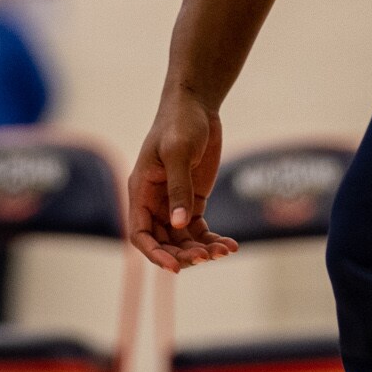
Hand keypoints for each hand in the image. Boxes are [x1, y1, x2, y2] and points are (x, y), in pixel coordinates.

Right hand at [128, 83, 239, 272]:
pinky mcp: (194, 200)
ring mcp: (175, 202)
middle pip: (163, 241)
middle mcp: (155, 202)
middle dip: (184, 254)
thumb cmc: (180, 123)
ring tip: (225, 251)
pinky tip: (231, 244)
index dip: (154, 253)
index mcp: (141, 191)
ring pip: (183, 239)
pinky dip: (213, 239)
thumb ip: (178, 188)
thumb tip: (179, 225)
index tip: (175, 266)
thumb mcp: (178, 153)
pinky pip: (199, 228)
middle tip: (208, 257)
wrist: (197, 105)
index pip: (140, 233)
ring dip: (202, 250)